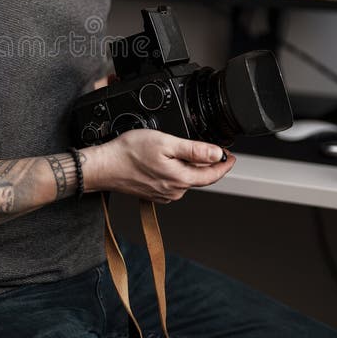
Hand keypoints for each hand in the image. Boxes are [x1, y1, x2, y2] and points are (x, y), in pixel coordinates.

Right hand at [84, 128, 235, 203]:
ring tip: (188, 152)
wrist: (104, 166)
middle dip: (209, 164)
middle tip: (215, 150)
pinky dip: (177, 172)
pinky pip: (172, 183)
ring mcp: (163, 194)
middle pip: (200, 177)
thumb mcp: (165, 143)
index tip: (232, 156)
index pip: (212, 175)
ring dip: (191, 167)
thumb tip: (217, 153)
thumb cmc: (128, 153)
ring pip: (186, 180)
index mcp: (180, 179)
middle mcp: (174, 191)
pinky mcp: (153, 193)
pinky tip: (168, 161)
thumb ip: (194, 150)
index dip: (225, 164)